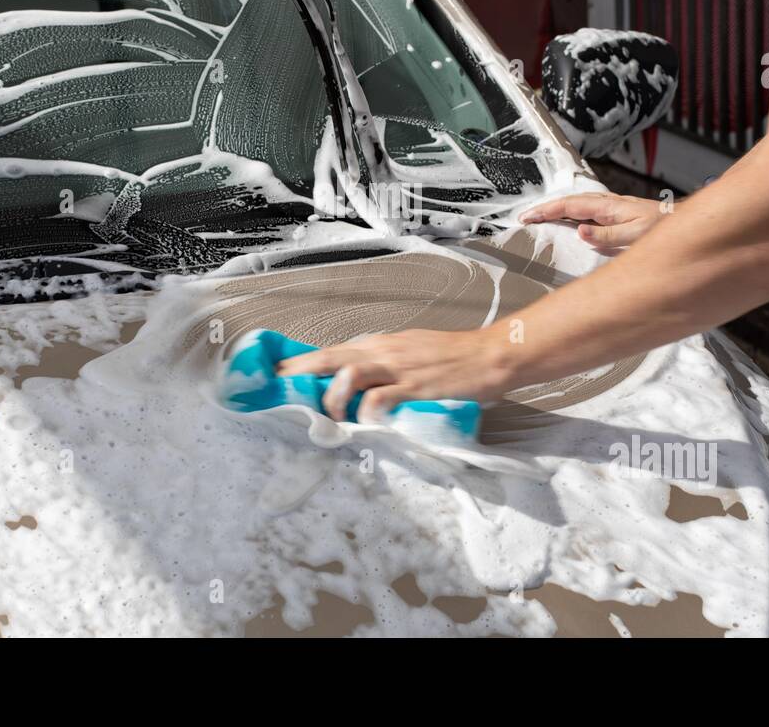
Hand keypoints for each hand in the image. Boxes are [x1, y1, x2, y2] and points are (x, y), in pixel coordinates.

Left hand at [275, 328, 514, 422]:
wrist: (492, 355)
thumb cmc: (455, 358)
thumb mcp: (411, 354)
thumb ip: (384, 367)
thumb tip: (359, 385)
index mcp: (380, 345)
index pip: (332, 351)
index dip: (302, 363)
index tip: (277, 377)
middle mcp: (383, 352)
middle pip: (329, 358)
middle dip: (299, 375)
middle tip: (276, 391)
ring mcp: (399, 368)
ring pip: (349, 375)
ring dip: (332, 398)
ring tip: (329, 419)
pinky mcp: (416, 386)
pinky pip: (381, 398)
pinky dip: (367, 411)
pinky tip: (366, 423)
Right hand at [519, 192, 667, 248]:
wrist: (681, 220)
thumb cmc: (662, 227)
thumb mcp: (635, 234)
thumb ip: (607, 235)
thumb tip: (579, 232)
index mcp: (606, 207)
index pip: (569, 206)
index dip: (545, 211)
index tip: (527, 217)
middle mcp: (605, 204)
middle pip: (567, 203)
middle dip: (544, 209)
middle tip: (523, 219)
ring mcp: (608, 208)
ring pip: (574, 205)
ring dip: (554, 210)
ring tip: (536, 219)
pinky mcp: (612, 214)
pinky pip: (583, 211)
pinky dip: (567, 214)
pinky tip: (563, 220)